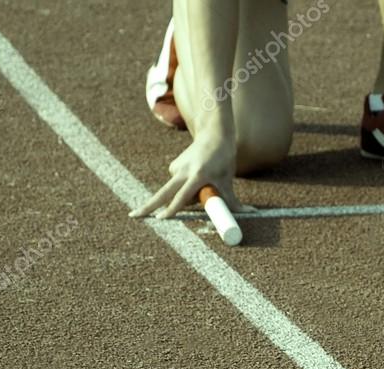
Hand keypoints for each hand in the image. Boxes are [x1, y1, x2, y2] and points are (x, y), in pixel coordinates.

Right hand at [129, 134, 243, 218]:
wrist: (214, 134)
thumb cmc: (223, 159)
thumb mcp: (228, 180)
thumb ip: (233, 200)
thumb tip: (250, 213)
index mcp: (198, 175)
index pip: (182, 196)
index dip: (173, 209)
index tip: (162, 218)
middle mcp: (183, 171)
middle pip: (163, 193)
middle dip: (149, 206)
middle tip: (133, 216)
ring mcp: (176, 168)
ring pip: (177, 192)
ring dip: (188, 196)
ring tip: (206, 181)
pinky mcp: (173, 166)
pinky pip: (179, 185)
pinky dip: (187, 187)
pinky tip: (197, 175)